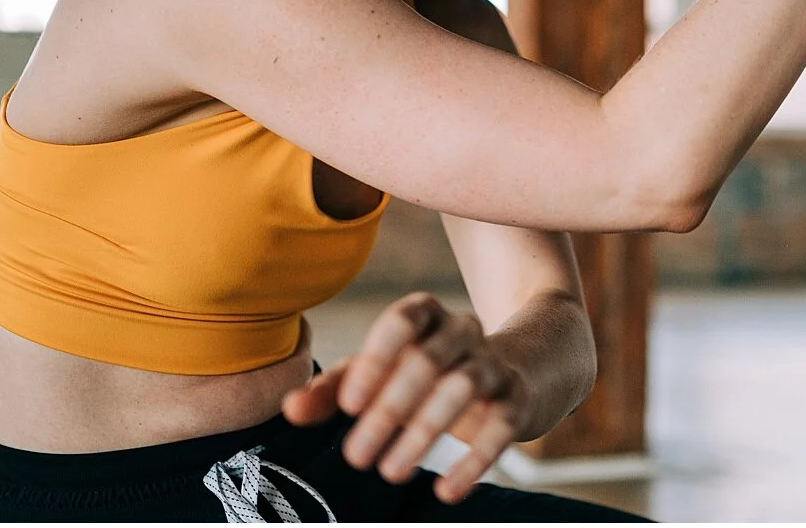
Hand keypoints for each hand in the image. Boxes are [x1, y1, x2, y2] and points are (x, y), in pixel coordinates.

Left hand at [282, 292, 528, 502]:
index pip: (403, 320)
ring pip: (463, 388)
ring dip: (424, 433)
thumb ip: (334, 390)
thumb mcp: (378, 374)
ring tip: (391, 472)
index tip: (349, 405)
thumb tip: (290, 408)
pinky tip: (447, 490)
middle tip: (356, 457)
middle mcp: (462, 330)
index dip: (377, 358)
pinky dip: (474, 460)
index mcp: (426, 315)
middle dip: (389, 412)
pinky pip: (501, 425)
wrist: (507, 374)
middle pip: (429, 361)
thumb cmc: (423, 374)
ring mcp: (492, 363)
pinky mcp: (515, 399)